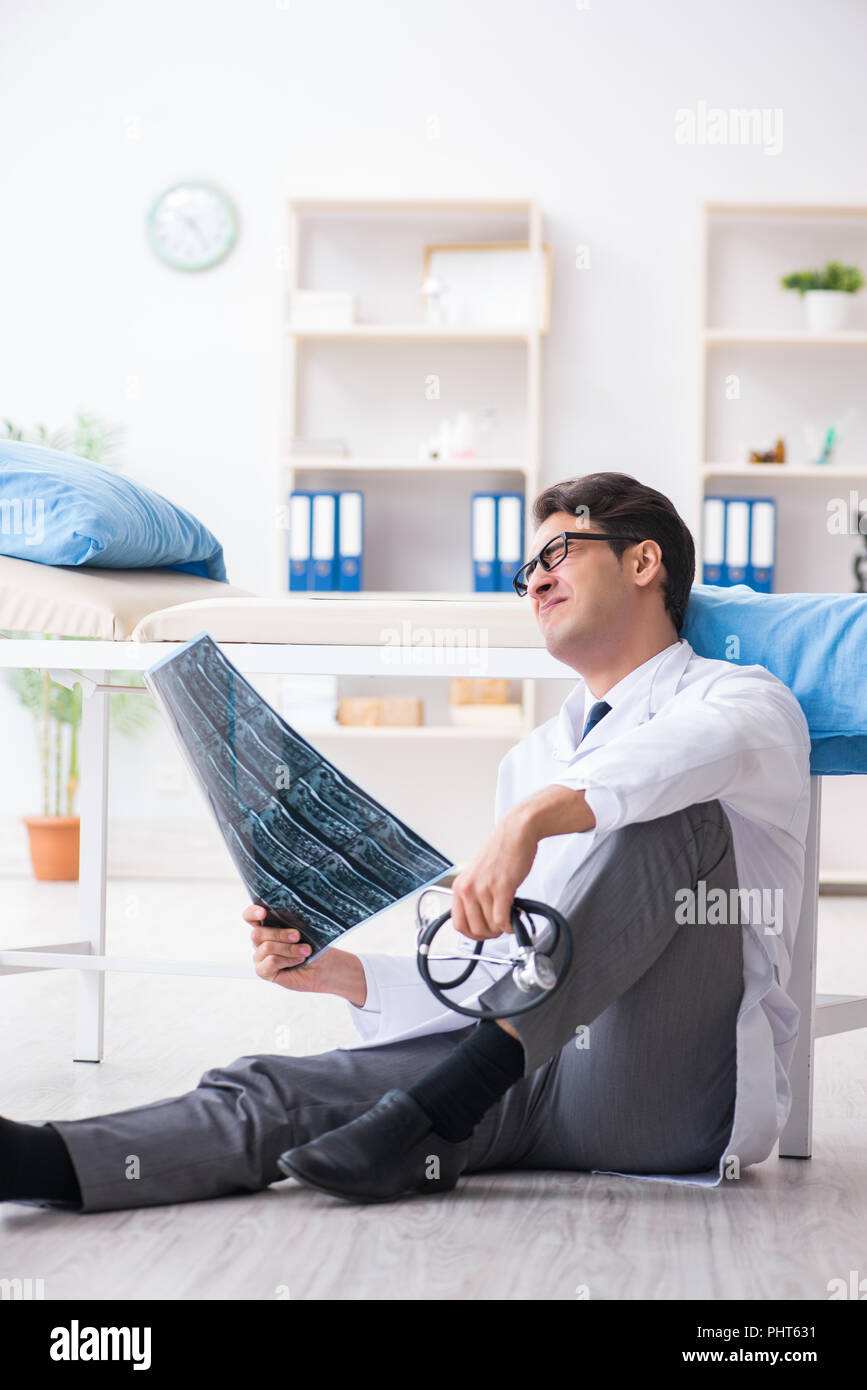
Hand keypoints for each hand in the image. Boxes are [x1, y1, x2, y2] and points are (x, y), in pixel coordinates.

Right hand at [245, 904, 333, 995]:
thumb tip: (292, 914)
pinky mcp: (264, 971)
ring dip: (288, 948)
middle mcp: (260, 941)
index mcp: (266, 925)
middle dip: (279, 933)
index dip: (252, 913)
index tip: (263, 912)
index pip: (250, 916)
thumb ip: (294, 920)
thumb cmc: (313, 944)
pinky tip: (299, 960)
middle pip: (257, 933)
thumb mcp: (306, 928)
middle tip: (297, 936)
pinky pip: (271, 962)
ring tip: (305, 950)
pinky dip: (287, 960)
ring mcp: (260, 957)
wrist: (323, 966)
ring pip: (266, 947)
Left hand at [449, 809, 538, 941]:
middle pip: (475, 929)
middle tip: (499, 928)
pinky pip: (502, 920)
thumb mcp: (478, 874)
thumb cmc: (501, 851)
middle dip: (490, 934)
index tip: (483, 934)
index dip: (472, 934)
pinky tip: (514, 919)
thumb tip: (480, 918)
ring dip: (501, 929)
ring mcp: (484, 888)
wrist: (515, 833)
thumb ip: (475, 895)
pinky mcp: (501, 888)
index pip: (458, 924)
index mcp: (460, 886)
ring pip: (490, 926)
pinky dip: (510, 925)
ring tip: (508, 920)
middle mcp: (468, 888)